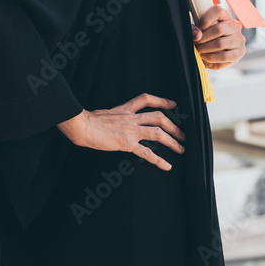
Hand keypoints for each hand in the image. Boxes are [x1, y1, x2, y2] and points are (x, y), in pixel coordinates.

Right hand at [56, 93, 185, 170]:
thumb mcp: (103, 113)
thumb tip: (113, 121)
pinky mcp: (127, 143)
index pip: (146, 99)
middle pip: (158, 117)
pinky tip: (167, 166)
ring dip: (172, 141)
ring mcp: (130, 130)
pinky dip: (159, 160)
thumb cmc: (86, 121)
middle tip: (183, 135)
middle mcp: (130, 118)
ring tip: (181, 149)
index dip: (161, 100)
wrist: (81, 125)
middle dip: (174, 126)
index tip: (173, 104)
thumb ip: (113, 117)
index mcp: (124, 109)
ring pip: (158, 132)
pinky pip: (147, 152)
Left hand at [192, 5, 245, 69]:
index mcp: (225, 16)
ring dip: (206, 49)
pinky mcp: (239, 52)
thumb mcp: (198, 30)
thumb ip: (194, 30)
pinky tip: (205, 56)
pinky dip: (211, 58)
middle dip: (203, 38)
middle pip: (218, 29)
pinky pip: (224, 56)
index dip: (205, 20)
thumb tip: (197, 35)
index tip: (198, 29)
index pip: (218, 11)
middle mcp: (235, 26)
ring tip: (200, 50)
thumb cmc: (205, 37)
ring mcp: (239, 39)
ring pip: (220, 43)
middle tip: (197, 43)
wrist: (212, 53)